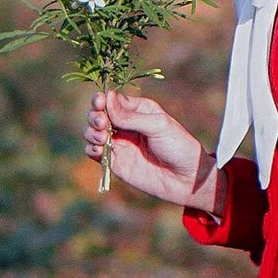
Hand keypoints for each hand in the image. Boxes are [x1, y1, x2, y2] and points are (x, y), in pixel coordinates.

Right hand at [84, 88, 224, 212]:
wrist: (187, 178)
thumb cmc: (178, 146)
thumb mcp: (158, 125)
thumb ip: (131, 116)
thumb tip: (106, 99)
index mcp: (138, 110)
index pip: (111, 100)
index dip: (101, 100)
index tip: (99, 102)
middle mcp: (125, 125)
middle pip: (98, 115)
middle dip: (94, 116)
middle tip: (102, 123)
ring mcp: (120, 144)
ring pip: (92, 133)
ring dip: (91, 132)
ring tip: (101, 137)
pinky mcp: (116, 163)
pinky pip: (95, 153)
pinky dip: (91, 150)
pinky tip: (98, 150)